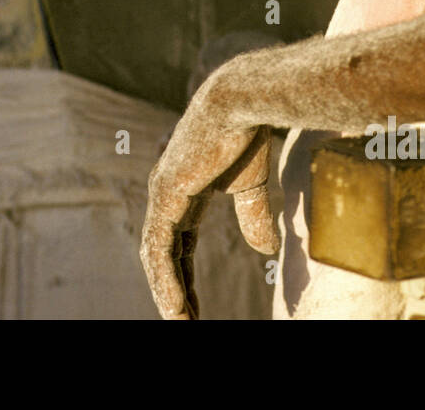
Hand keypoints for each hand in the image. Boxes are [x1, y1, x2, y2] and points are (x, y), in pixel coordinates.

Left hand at [139, 71, 279, 318]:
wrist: (243, 103)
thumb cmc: (247, 134)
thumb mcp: (251, 185)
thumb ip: (252, 217)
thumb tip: (265, 251)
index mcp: (184, 190)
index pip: (178, 242)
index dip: (184, 274)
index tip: (192, 304)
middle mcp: (166, 192)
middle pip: (164, 252)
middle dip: (174, 288)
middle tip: (184, 322)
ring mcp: (162, 192)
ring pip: (158, 254)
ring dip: (167, 291)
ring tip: (179, 322)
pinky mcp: (166, 194)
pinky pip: (160, 247)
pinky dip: (166, 278)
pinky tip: (174, 304)